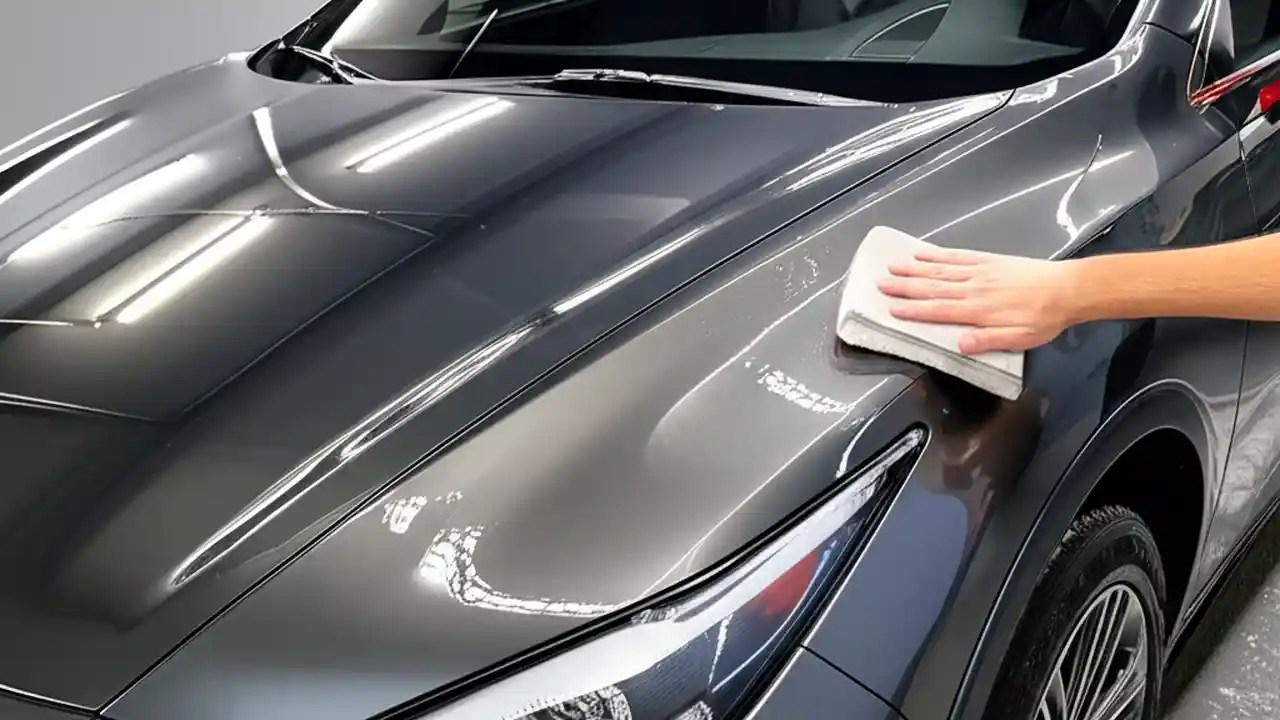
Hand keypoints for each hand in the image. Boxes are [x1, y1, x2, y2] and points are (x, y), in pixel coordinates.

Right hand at [877, 247, 1080, 353]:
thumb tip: (959, 345)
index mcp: (978, 310)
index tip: (891, 309)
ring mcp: (979, 272)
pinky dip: (937, 254)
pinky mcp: (988, 261)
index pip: (938, 310)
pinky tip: (923, 252)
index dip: (913, 310)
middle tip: (880, 284)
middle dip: (905, 287)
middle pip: (932, 287)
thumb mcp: (1018, 339)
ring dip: (914, 269)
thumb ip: (987, 341)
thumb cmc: (1043, 318)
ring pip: (940, 270)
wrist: (1067, 289)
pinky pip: (957, 256)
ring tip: (893, 266)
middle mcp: (973, 288)